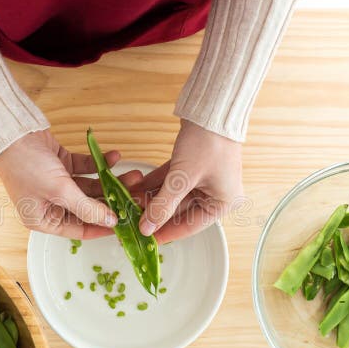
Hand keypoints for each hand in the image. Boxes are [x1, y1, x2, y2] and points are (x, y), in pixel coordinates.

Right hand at [0, 130, 142, 238]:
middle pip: (89, 207)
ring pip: (90, 187)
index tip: (127, 222)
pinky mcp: (60, 165)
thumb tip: (111, 222)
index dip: (105, 226)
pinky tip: (114, 156)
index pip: (80, 229)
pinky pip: (85, 168)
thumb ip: (87, 207)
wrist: (10, 132)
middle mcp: (50, 204)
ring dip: (111, 180)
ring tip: (133, 175)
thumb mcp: (58, 191)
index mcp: (43, 219)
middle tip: (136, 195)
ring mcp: (56, 184)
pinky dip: (99, 163)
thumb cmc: (24, 166)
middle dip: (113, 200)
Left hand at [134, 120, 242, 243]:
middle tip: (129, 219)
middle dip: (152, 213)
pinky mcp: (193, 167)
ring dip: (149, 198)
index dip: (164, 233)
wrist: (212, 107)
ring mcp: (204, 181)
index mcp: (222, 204)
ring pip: (171, 196)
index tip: (143, 239)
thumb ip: (163, 205)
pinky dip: (153, 184)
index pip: (188, 226)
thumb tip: (147, 228)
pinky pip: (170, 182)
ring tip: (126, 202)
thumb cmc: (206, 142)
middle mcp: (215, 195)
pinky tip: (133, 188)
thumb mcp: (182, 177)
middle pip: (178, 211)